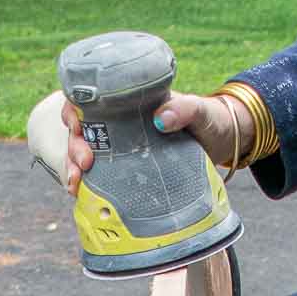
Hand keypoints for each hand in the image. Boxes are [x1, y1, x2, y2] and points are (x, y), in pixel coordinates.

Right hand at [61, 88, 253, 197]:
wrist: (223, 142)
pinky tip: (81, 195)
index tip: (77, 127)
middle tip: (84, 164)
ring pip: (85, 154)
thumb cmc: (209, 118)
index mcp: (128, 102)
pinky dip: (88, 185)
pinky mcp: (128, 169)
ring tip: (76, 186)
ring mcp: (121, 148)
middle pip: (80, 130)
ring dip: (74, 169)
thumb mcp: (199, 110)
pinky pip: (101, 175)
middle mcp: (119, 124)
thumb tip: (161, 118)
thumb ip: (184, 109)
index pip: (88, 100)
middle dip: (73, 147)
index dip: (73, 111)